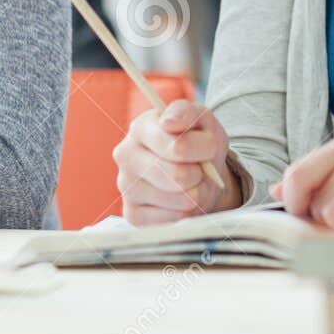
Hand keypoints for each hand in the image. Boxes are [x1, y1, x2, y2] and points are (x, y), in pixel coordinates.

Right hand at [114, 100, 239, 224]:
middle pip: (178, 177)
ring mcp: (126, 186)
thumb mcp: (201, 119)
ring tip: (191, 183)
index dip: (205, 150)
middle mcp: (125, 155)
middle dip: (200, 174)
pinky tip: (179, 199)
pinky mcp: (132, 214)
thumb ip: (187, 113)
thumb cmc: (198, 141)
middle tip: (200, 168)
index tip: (207, 145)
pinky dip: (187, 212)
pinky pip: (175, 220)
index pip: (179, 147)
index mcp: (141, 127)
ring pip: (180, 200)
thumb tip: (169, 122)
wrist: (198, 171)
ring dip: (197, 194)